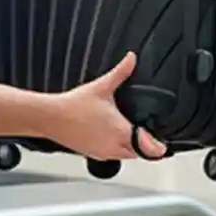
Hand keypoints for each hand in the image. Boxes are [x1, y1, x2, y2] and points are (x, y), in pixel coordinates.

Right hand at [46, 52, 166, 160]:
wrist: (52, 117)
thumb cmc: (74, 106)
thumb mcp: (102, 86)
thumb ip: (121, 72)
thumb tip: (131, 59)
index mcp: (121, 132)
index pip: (148, 148)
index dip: (158, 147)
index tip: (163, 143)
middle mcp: (114, 146)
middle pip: (138, 154)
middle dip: (143, 145)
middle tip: (145, 133)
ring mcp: (103, 152)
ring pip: (124, 156)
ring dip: (129, 148)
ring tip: (128, 132)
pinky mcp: (92, 154)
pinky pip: (110, 156)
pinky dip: (115, 149)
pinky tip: (109, 135)